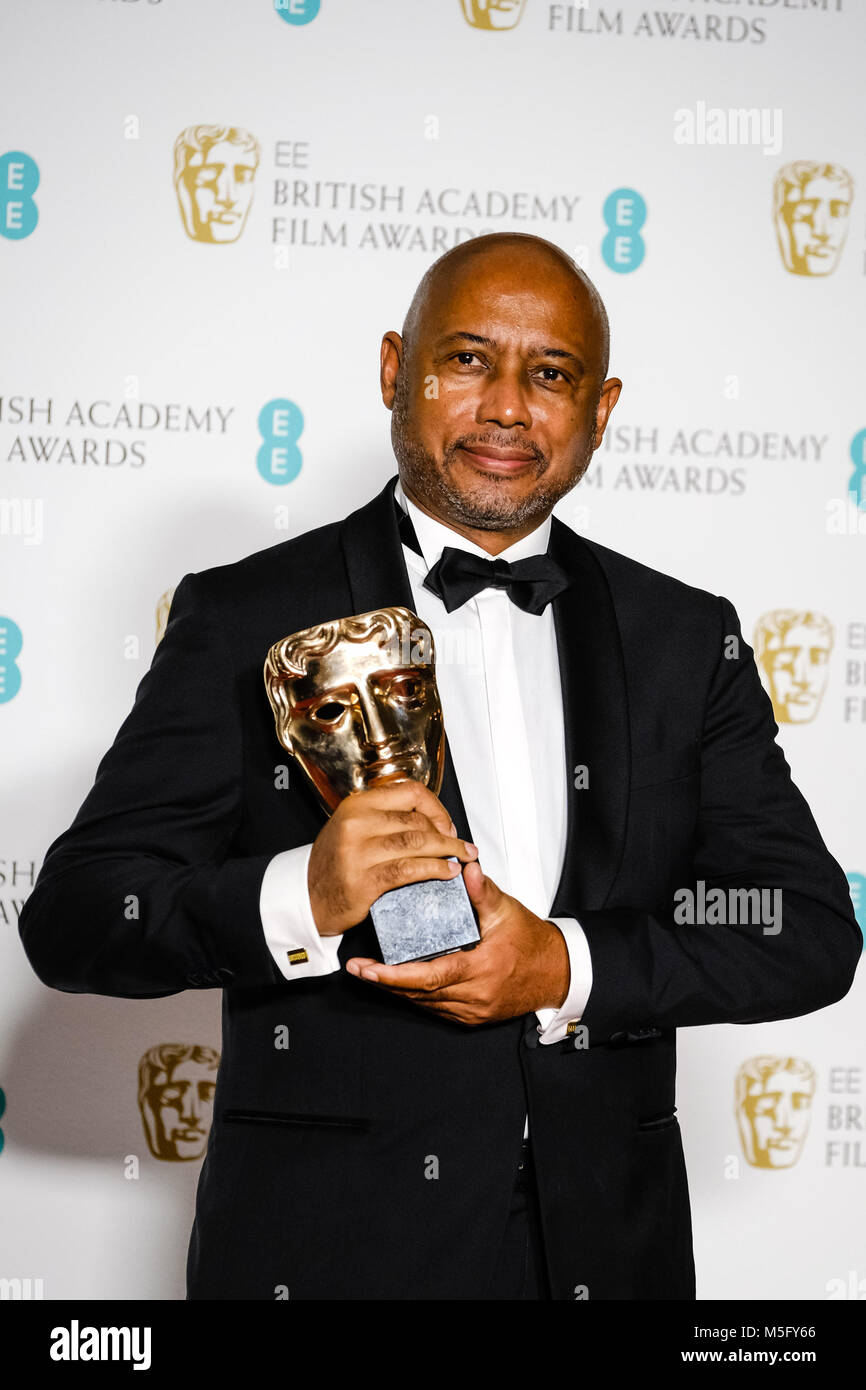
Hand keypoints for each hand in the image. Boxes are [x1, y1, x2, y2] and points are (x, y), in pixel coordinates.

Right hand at [308, 780, 478, 935]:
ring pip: (417, 843)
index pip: (410, 792)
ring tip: (462, 857)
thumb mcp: (353, 827)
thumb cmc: (335, 864)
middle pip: (417, 820)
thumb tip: (432, 819)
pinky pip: (410, 869)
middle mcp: (357, 823)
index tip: (447, 824)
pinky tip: (447, 872)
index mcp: (357, 805)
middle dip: (448, 833)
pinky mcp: (365, 880)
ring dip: (448, 851)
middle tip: (461, 845)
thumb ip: (386, 817)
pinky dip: (435, 869)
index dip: (437, 808)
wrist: (308, 898)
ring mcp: (359, 852)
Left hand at [345, 859, 569, 1023]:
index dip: (393, 975)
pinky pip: (436, 1008)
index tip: (368, 967)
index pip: (428, 977)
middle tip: (358, 968)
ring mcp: (472, 1011)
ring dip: (397, 989)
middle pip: (419, 994)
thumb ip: (484, 891)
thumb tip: (466, 866)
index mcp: (481, 970)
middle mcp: (474, 997)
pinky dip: (416, 995)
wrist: (556, 972)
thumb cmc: (532, 942)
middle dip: (385, 982)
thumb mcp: (508, 912)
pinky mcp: (472, 1017)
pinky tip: (399, 981)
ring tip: (370, 973)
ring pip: (425, 1004)